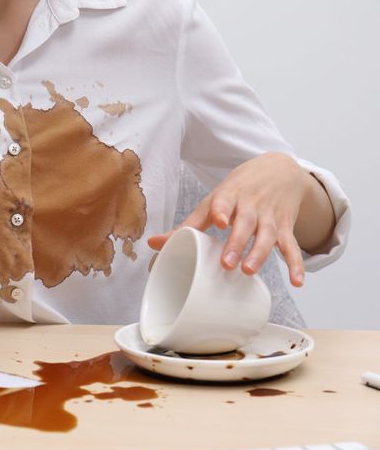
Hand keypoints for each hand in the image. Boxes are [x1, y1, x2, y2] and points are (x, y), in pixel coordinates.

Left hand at [148, 152, 318, 287]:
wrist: (279, 168)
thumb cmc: (238, 189)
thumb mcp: (213, 200)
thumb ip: (187, 224)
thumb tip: (153, 245)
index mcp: (229, 196)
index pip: (223, 201)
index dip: (221, 210)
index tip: (218, 221)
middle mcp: (250, 205)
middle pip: (245, 223)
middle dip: (237, 242)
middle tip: (227, 263)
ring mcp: (270, 216)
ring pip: (268, 235)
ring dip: (260, 253)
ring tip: (249, 270)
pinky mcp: (286, 227)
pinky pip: (292, 246)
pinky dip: (296, 263)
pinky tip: (297, 282)